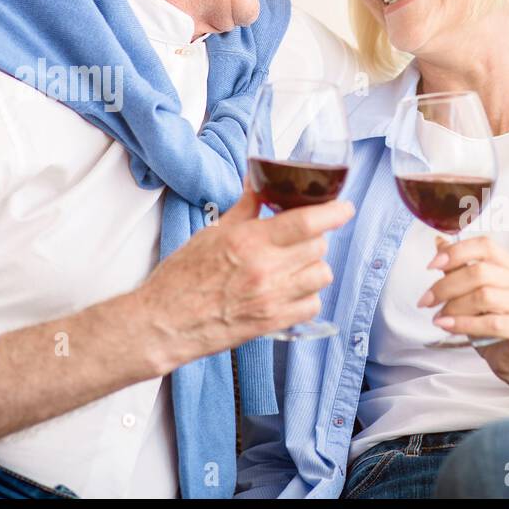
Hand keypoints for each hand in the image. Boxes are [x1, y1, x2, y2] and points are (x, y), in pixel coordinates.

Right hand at [134, 183, 353, 373]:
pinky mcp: (274, 322)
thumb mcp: (212, 234)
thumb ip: (244, 208)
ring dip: (313, 266)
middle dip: (314, 238)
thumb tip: (260, 184)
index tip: (344, 208)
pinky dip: (308, 296)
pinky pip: (313, 304)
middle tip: (298, 238)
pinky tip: (290, 290)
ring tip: (294, 265)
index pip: (308, 222)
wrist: (163, 324)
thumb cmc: (181, 279)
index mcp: (250, 242)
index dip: (334, 212)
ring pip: (321, 275)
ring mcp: (273, 298)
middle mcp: (266, 270)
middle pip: (318, 246)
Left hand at [418, 236, 508, 381]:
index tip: (431, 265)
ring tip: (438, 317)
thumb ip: (458, 269)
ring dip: (454, 307)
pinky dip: (464, 324)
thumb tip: (438, 243)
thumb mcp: (472, 293)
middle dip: (446, 286)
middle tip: (426, 300)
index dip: (456, 252)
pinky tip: (447, 326)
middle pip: (480, 272)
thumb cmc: (492, 321)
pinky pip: (492, 324)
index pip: (485, 246)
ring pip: (485, 297)